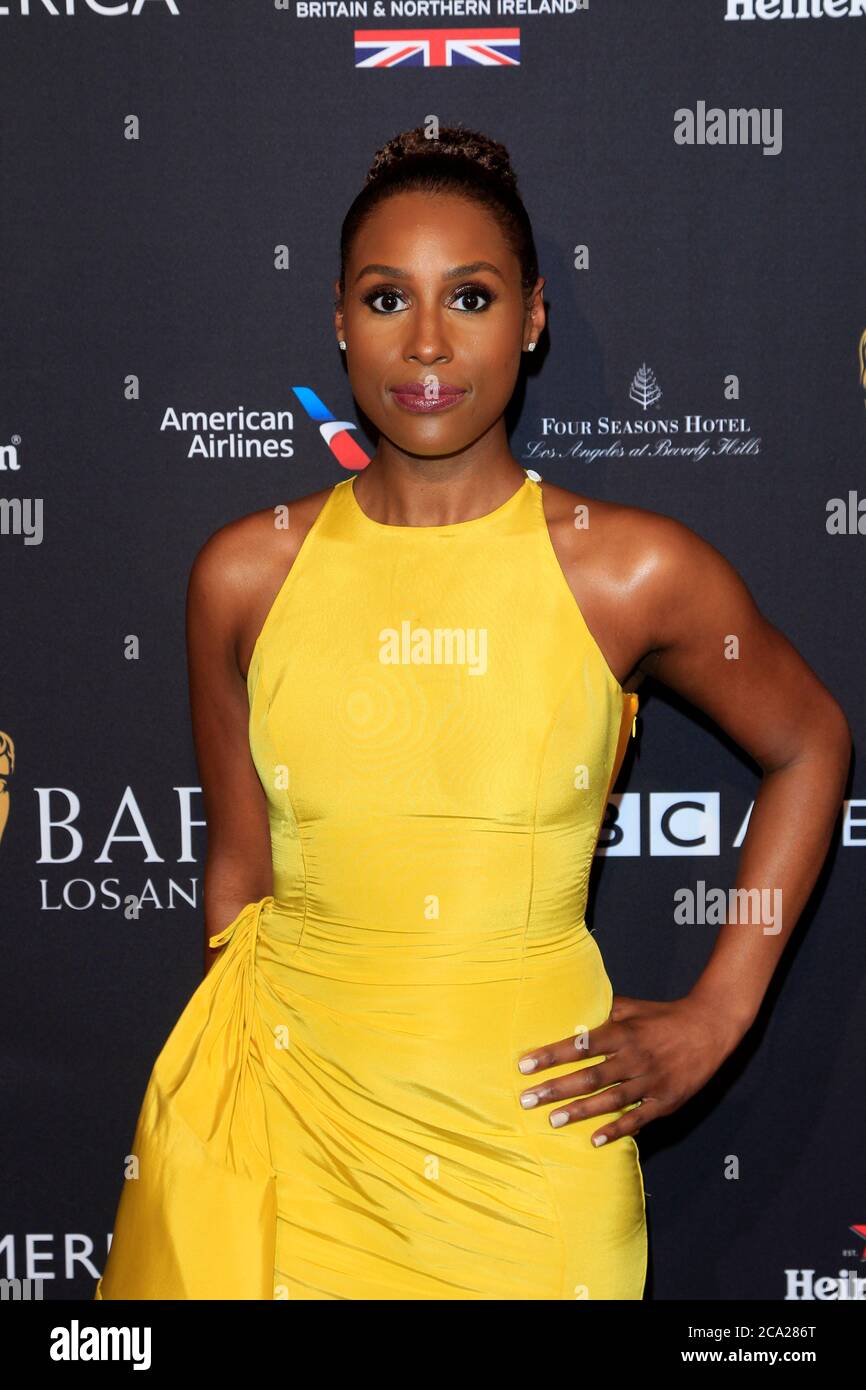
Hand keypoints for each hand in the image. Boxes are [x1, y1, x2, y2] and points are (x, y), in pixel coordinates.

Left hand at [515, 993, 743, 1146]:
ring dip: (579, 1112)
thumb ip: (601, 1012)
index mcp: (623, 1033)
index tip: (524, 1065)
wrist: (709, 1028)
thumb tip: (569, 1013)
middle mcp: (634, 1058)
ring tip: (552, 1120)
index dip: (550, 1055)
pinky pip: (638, 1119)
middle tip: (527, 1099)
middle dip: (556, 1089)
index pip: (579, 1046)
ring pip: (609, 1100)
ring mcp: (650, 1082)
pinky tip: (596, 1140)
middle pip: (589, 1077)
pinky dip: (617, 1130)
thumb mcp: (630, 1007)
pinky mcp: (666, 1101)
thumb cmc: (663, 1016)